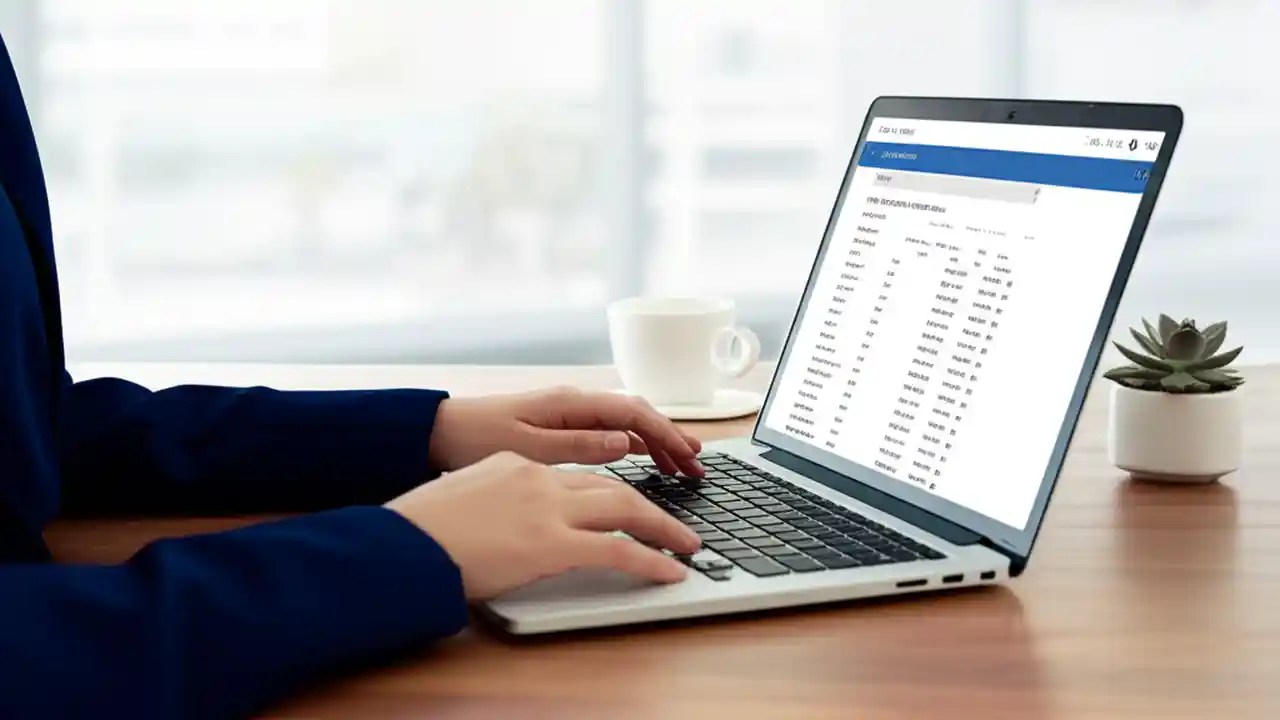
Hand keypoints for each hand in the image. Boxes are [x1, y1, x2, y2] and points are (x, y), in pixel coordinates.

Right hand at [387, 452, 700, 599]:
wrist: (400, 543)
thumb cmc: (418, 531)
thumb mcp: (465, 500)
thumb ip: (497, 502)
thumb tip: (509, 523)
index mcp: (516, 463)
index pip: (577, 473)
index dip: (610, 492)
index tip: (627, 507)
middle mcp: (538, 476)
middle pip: (610, 484)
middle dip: (648, 504)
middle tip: (674, 523)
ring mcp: (547, 507)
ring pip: (625, 507)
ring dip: (662, 527)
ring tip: (686, 544)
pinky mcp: (552, 542)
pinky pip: (618, 548)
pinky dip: (651, 559)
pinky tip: (670, 571)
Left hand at [428, 386, 703, 476]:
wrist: (435, 433)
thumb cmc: (474, 440)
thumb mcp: (528, 450)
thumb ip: (578, 446)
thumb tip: (625, 444)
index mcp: (570, 403)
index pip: (634, 414)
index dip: (667, 435)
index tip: (691, 458)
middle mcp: (573, 403)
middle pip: (637, 416)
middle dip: (671, 438)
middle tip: (698, 467)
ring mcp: (567, 413)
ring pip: (625, 424)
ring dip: (655, 443)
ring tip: (680, 467)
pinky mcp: (558, 427)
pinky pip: (607, 432)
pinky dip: (632, 445)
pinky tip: (642, 460)